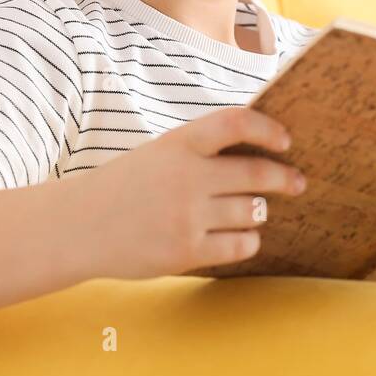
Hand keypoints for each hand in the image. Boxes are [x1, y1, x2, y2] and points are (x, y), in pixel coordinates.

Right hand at [75, 108, 305, 280]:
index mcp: (179, 143)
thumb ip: (201, 152)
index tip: (285, 140)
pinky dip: (248, 240)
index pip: (236, 123)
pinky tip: (242, 237)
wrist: (78, 227)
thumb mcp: (160, 154)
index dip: (267, 129)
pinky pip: (240, 245)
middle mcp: (186, 177)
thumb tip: (260, 154)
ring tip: (254, 211)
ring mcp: (187, 216)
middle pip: (256, 174)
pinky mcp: (186, 252)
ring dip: (259, 211)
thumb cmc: (125, 187)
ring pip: (251, 211)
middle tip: (297, 182)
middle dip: (284, 178)